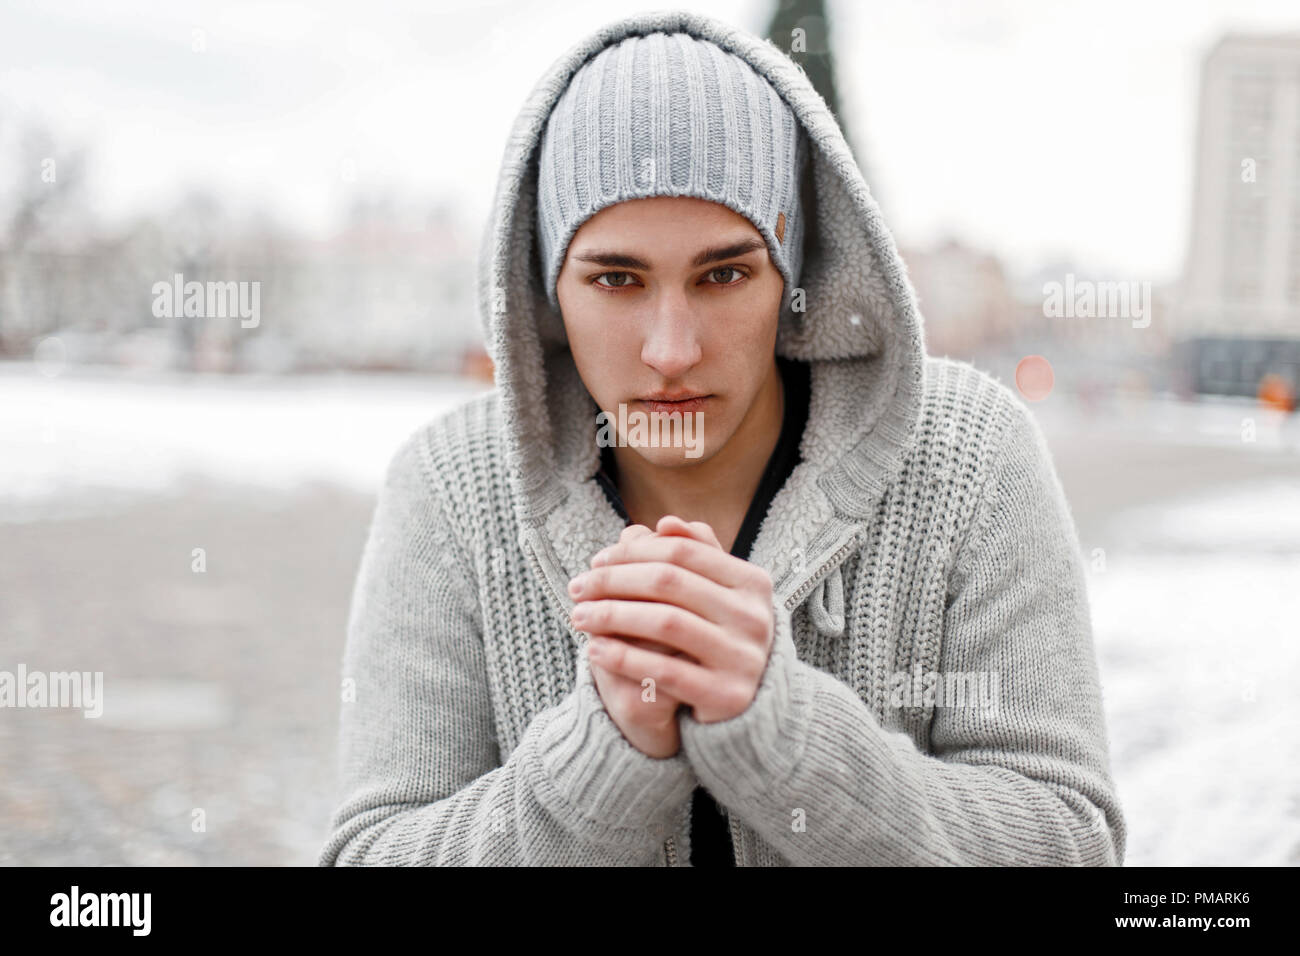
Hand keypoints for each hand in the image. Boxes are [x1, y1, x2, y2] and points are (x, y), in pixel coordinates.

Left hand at [569, 515, 775, 724]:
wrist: (745, 703)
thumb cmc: (717, 635)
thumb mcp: (714, 592)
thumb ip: (694, 554)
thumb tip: (665, 523)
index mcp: (752, 582)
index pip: (681, 551)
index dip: (632, 552)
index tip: (595, 561)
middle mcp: (755, 617)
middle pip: (669, 582)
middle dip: (613, 581)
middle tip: (577, 587)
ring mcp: (745, 658)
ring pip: (665, 623)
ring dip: (612, 616)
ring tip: (579, 616)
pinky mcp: (727, 696)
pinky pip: (664, 672)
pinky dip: (624, 657)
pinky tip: (594, 650)